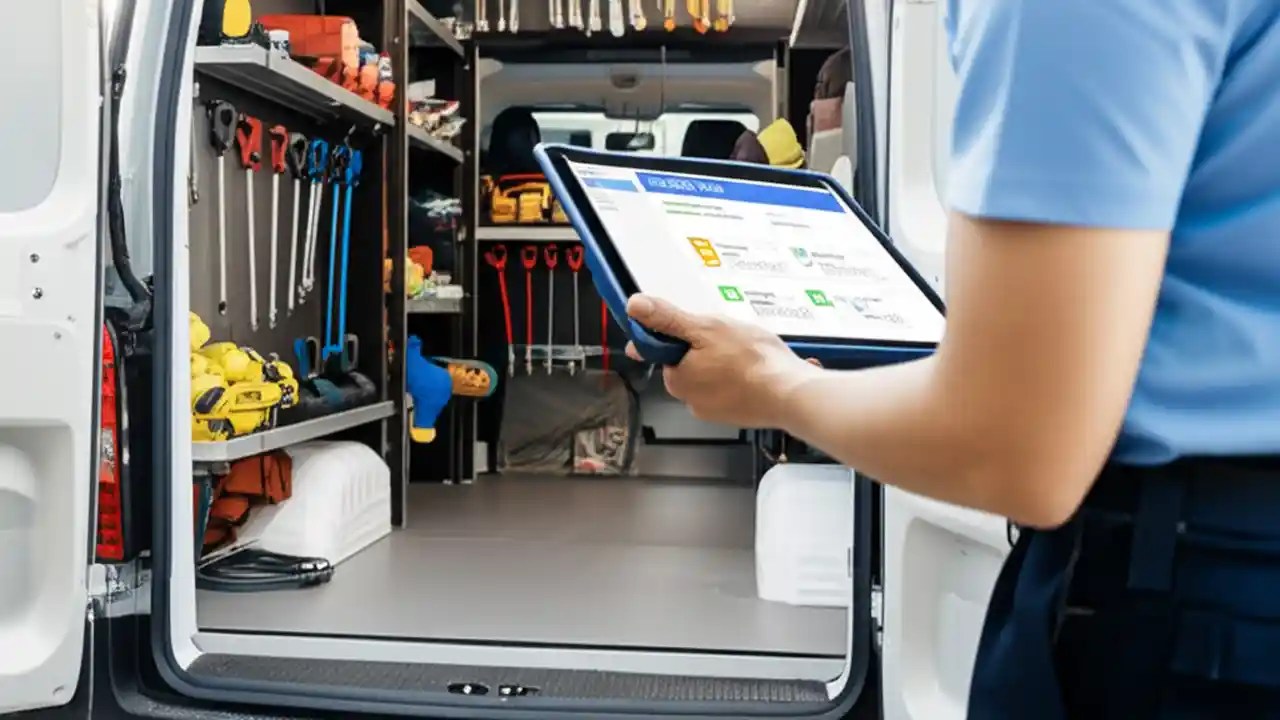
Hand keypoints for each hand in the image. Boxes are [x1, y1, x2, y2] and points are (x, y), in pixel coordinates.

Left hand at [624, 294, 820, 427]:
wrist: (790, 394)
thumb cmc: (749, 361)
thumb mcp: (704, 328)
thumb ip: (668, 319)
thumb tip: (634, 306)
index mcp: (677, 379)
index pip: (666, 350)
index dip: (681, 333)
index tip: (700, 326)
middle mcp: (691, 400)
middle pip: (691, 362)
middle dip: (709, 346)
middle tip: (731, 336)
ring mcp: (716, 410)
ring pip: (713, 374)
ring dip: (727, 360)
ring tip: (749, 351)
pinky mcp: (738, 414)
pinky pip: (732, 388)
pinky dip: (742, 376)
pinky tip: (758, 367)